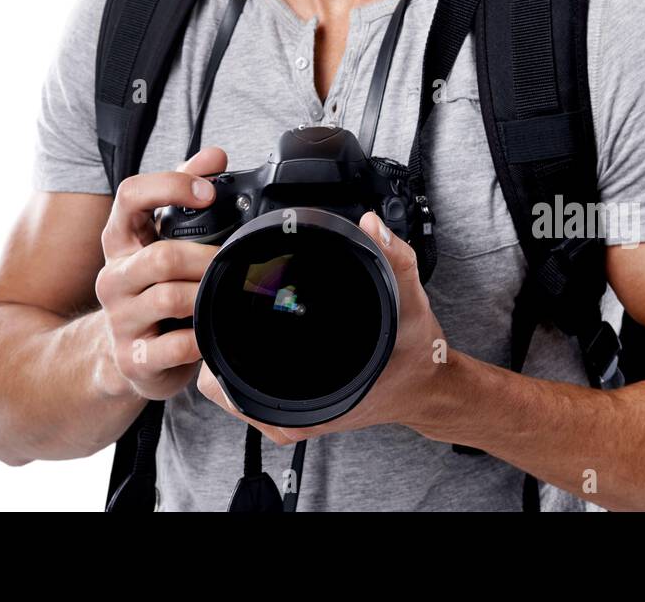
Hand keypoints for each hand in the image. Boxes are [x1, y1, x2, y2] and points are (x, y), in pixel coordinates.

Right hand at [94, 146, 227, 401]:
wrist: (128, 357)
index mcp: (119, 239)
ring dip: (207, 294)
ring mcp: (120, 319)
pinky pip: (176, 346)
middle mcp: (112, 276)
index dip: (171, 187)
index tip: (209, 192)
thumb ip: (183, 192)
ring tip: (225, 292)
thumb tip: (215, 154)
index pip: (130, 196)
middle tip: (233, 259)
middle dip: (207, 257)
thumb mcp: (159, 238)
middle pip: (161, 255)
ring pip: (170, 297)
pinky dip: (201, 337)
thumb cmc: (151, 287)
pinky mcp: (134, 358)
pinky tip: (213, 330)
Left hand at [196, 209, 447, 442]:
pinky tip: (249, 339)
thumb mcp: (411, 303)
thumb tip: (371, 226)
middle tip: (226, 304)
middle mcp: (296, 416)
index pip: (234, 381)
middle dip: (218, 342)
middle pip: (223, 383)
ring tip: (232, 317)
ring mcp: (294, 419)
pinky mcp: (299, 414)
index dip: (217, 343)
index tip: (221, 310)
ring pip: (231, 390)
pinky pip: (250, 393)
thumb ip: (395, 260)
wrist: (427, 388)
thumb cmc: (415, 356)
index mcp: (312, 399)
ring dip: (226, 355)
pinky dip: (242, 366)